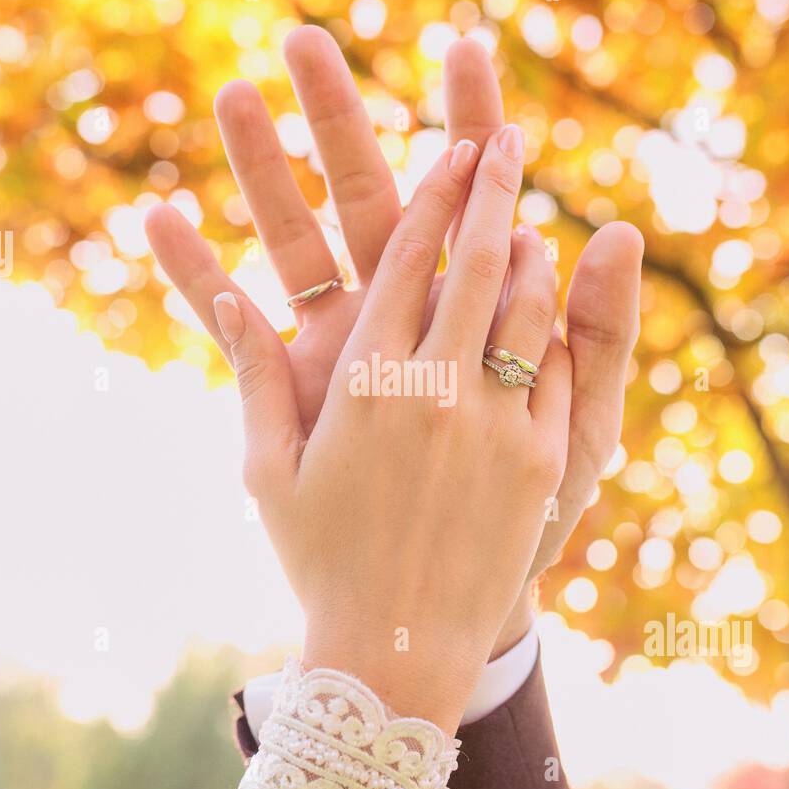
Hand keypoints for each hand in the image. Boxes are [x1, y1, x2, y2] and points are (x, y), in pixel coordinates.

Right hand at [147, 28, 641, 656]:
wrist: (395, 649)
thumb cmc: (319, 557)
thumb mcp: (267, 469)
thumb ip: (254, 375)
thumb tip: (227, 297)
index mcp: (364, 383)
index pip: (409, 261)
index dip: (439, 196)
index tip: (457, 148)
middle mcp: (436, 391)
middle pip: (479, 263)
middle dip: (496, 190)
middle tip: (508, 139)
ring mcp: (497, 425)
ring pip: (530, 310)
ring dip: (534, 253)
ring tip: (533, 220)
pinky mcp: (541, 463)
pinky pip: (561, 373)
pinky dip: (561, 328)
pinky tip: (556, 305)